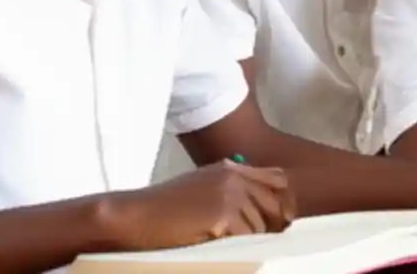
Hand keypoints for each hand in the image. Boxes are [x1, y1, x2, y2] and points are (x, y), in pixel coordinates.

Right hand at [105, 160, 295, 249]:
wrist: (133, 216)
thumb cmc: (163, 208)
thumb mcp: (202, 187)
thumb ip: (233, 189)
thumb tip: (266, 208)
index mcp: (231, 168)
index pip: (278, 180)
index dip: (283, 201)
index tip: (280, 221)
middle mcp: (234, 177)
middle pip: (277, 203)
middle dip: (273, 225)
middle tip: (262, 240)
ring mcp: (230, 194)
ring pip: (261, 226)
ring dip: (249, 239)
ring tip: (224, 241)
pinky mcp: (223, 215)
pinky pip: (246, 237)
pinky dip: (236, 247)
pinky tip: (216, 245)